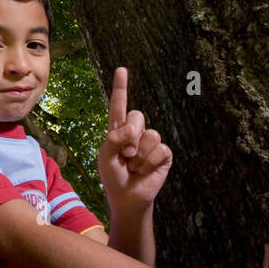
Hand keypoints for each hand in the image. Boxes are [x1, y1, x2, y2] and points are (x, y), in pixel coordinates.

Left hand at [98, 67, 171, 210]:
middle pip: (137, 116)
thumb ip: (113, 139)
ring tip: (134, 166)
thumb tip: (132, 128)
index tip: (121, 69)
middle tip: (125, 155)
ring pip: (150, 135)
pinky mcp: (163, 155)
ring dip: (139, 155)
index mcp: (118, 130)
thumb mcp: (104, 157)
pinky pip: (160, 149)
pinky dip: (149, 162)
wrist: (127, 198)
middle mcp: (136, 132)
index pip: (119, 105)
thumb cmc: (113, 176)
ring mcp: (151, 142)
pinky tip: (145, 170)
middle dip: (130, 136)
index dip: (121, 87)